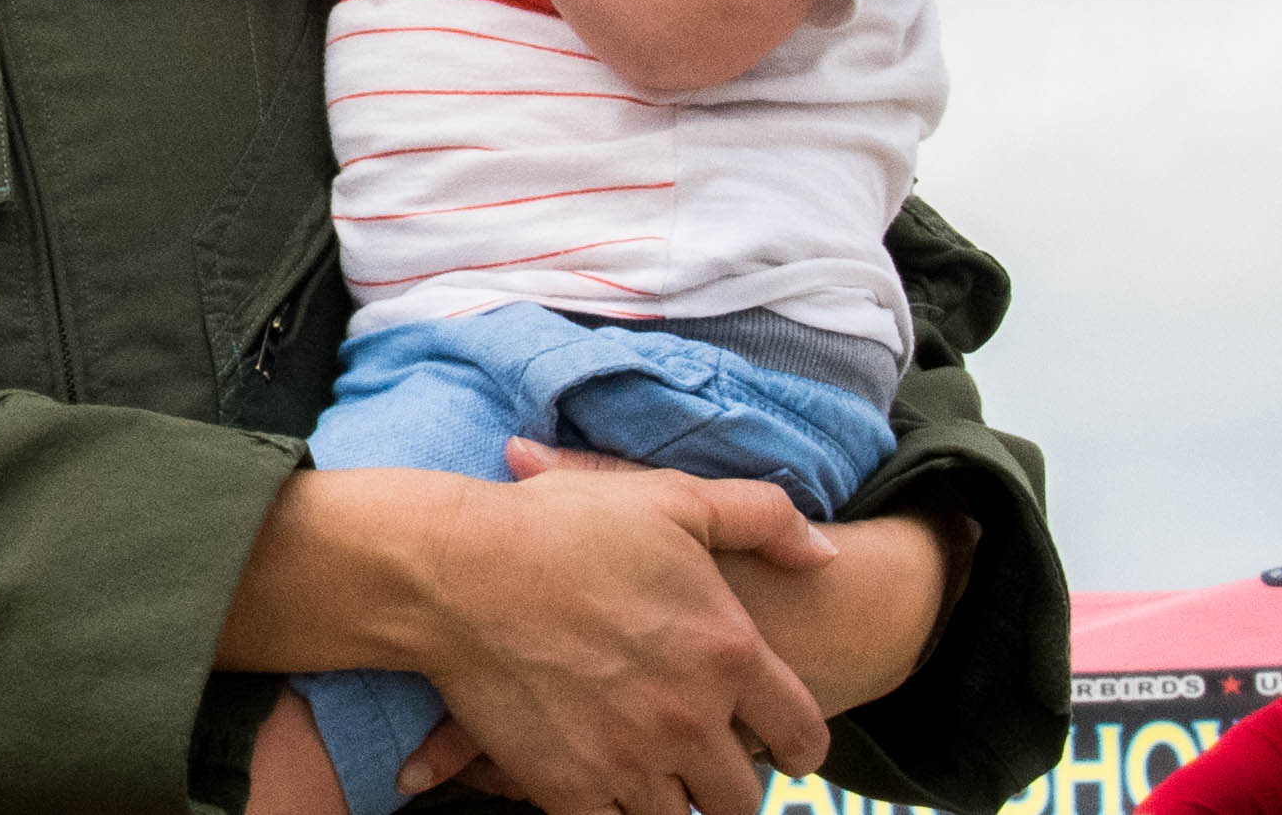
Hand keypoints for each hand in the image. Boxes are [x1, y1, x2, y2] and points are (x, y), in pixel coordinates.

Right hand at [414, 464, 829, 814]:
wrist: (456, 570)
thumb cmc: (560, 527)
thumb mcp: (672, 499)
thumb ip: (763, 518)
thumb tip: (825, 556)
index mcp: (727, 653)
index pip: (800, 735)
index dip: (799, 750)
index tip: (784, 752)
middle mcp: (690, 718)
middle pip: (741, 798)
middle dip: (731, 787)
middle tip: (708, 769)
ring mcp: (630, 759)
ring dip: (671, 802)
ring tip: (653, 778)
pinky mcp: (570, 788)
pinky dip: (614, 814)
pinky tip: (603, 792)